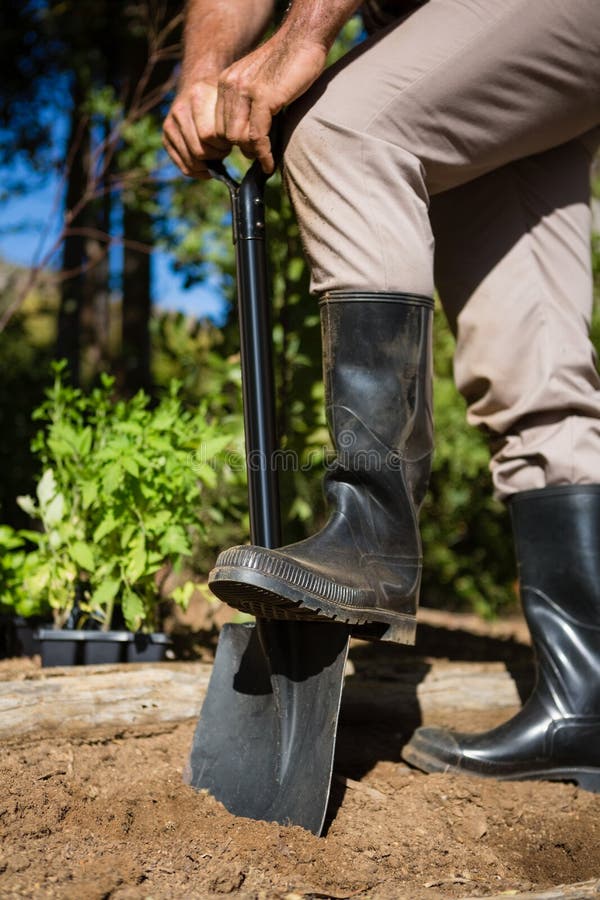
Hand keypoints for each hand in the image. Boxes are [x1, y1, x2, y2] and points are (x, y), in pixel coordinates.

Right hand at [163, 79, 231, 178]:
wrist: (195, 84)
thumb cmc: (219, 99)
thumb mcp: (229, 103)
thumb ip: (235, 122)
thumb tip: (246, 150)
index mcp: (197, 98)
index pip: (209, 135)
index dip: (223, 145)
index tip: (230, 142)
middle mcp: (179, 111)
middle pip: (199, 150)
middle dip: (215, 156)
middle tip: (224, 151)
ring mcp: (169, 125)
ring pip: (191, 161)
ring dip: (207, 165)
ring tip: (216, 155)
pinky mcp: (166, 138)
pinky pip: (183, 166)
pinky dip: (198, 172)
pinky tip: (208, 167)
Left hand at [216, 33, 327, 172]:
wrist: (303, 37)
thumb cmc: (289, 60)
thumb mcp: (259, 82)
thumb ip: (250, 103)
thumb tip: (251, 136)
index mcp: (226, 83)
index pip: (218, 124)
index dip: (233, 142)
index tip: (249, 150)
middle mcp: (230, 86)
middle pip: (226, 134)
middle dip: (243, 150)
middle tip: (260, 156)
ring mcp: (245, 91)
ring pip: (239, 138)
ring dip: (254, 154)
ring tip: (267, 159)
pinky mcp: (263, 97)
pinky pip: (257, 136)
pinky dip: (264, 154)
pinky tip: (270, 163)